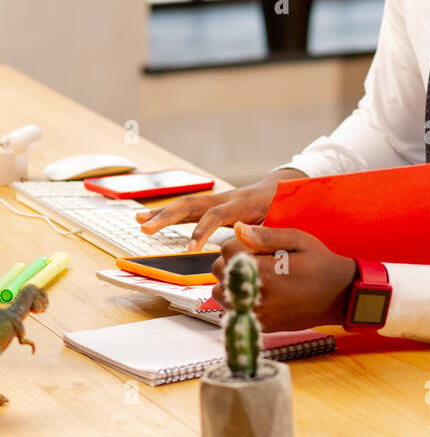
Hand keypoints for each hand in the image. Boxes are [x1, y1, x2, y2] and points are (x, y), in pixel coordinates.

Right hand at [135, 168, 307, 250]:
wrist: (283, 186)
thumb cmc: (283, 209)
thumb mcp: (281, 221)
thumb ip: (266, 233)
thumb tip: (249, 245)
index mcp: (243, 205)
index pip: (217, 215)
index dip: (202, 231)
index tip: (189, 250)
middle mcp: (226, 198)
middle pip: (193, 204)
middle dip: (168, 216)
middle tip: (146, 229)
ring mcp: (217, 199)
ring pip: (186, 204)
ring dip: (162, 213)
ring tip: (139, 220)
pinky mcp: (212, 204)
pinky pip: (187, 208)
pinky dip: (168, 214)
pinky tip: (149, 219)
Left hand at [212, 223, 355, 332]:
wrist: (338, 295)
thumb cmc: (319, 264)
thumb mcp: (297, 239)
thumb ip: (265, 235)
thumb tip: (237, 228)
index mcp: (265, 271)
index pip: (227, 249)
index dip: (239, 243)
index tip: (255, 246)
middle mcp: (257, 296)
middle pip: (218, 270)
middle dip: (232, 261)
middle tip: (256, 259)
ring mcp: (257, 314)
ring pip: (220, 292)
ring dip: (231, 281)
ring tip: (255, 276)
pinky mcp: (259, 325)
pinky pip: (231, 310)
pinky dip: (237, 299)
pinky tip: (257, 291)